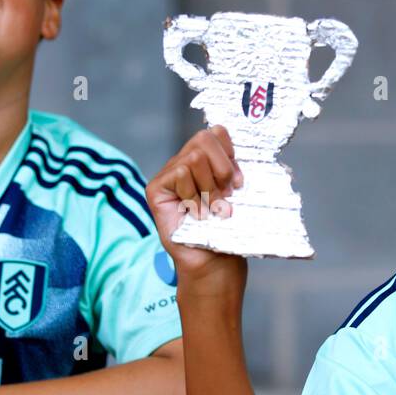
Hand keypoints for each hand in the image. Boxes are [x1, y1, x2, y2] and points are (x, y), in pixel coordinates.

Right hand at [145, 125, 247, 295]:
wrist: (216, 262)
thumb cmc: (228, 229)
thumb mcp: (238, 193)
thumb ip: (234, 167)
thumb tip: (240, 146)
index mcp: (207, 160)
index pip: (217, 132)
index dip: (230, 155)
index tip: (237, 183)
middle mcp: (185, 162)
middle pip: (205, 138)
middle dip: (222, 169)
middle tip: (225, 197)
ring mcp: (169, 174)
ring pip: (194, 157)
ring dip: (209, 188)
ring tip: (211, 210)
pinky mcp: (156, 189)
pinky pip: (180, 173)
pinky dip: (194, 196)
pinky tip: (195, 215)